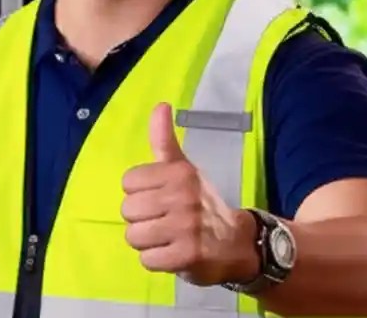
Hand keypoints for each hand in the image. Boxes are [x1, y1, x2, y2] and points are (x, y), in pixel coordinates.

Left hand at [120, 102, 259, 285]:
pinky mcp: (187, 256)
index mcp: (179, 173)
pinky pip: (147, 260)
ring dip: (147, 242)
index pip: (128, 182)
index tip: (160, 199)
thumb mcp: (184, 168)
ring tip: (168, 238)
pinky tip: (174, 254)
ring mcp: (186, 227)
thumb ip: (164, 140)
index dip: (140, 194)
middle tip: (164, 222)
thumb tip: (161, 104)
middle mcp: (183, 196)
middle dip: (141, 220)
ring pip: (134, 236)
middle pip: (128, 210)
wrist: (238, 243)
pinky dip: (157, 261)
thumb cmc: (202, 204)